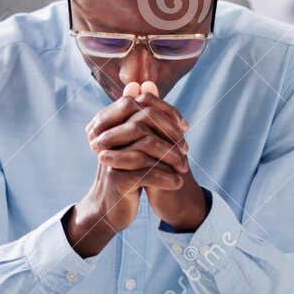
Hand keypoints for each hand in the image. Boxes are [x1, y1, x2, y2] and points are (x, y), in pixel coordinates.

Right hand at [63, 82, 185, 256]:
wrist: (109, 209)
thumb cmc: (125, 172)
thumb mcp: (133, 142)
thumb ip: (141, 116)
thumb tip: (145, 84)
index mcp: (110, 124)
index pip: (140, 103)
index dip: (166, 111)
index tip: (185, 127)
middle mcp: (107, 137)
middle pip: (143, 122)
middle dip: (170, 134)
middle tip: (186, 150)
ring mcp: (110, 158)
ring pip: (147, 147)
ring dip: (171, 157)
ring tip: (183, 169)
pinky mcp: (116, 180)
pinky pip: (146, 173)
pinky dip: (166, 177)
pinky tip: (177, 183)